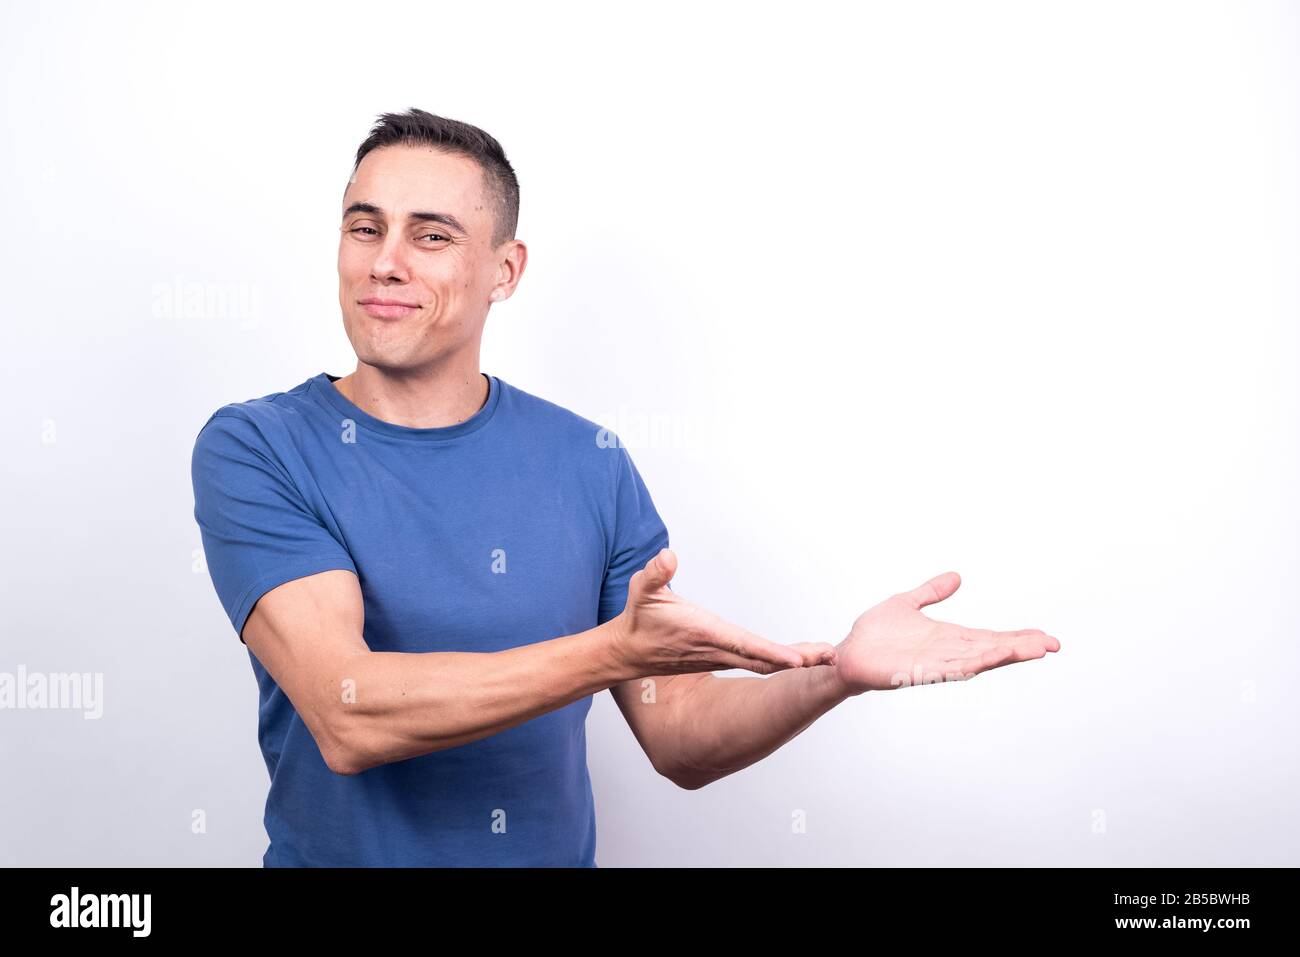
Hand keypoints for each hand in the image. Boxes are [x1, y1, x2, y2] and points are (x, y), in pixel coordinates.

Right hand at [608, 548, 837, 676]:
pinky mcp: (721, 658)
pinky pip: (757, 662)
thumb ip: (654, 573)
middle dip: (799, 659)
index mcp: (705, 633)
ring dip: (796, 660)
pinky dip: (781, 660)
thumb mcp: (642, 590)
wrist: (627, 652)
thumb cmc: (639, 618)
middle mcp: (718, 650)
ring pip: (764, 663)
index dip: (774, 652)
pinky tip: (799, 658)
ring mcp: (721, 657)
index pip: (746, 645)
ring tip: (826, 656)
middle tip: (832, 657)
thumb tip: (667, 556)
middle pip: (765, 659)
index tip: (799, 661)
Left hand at [834, 571, 1059, 694]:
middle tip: (1054, 644)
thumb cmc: (874, 634)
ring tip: (1034, 650)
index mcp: (948, 637)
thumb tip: (956, 577)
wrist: (847, 653)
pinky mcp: (919, 672)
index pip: (990, 637)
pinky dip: (971, 663)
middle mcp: (947, 652)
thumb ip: (931, 591)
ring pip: (978, 660)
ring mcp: (936, 664)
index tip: (1045, 636)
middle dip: (1022, 648)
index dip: (1017, 637)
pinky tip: (991, 657)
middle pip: (992, 650)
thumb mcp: (907, 603)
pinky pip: (950, 669)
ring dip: (1006, 655)